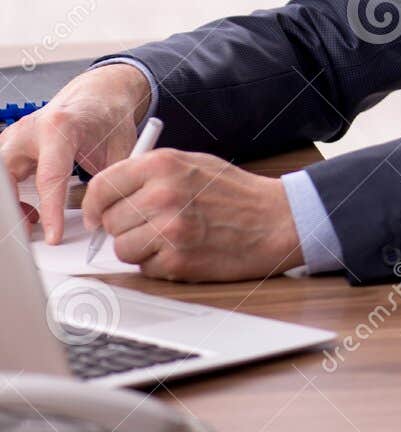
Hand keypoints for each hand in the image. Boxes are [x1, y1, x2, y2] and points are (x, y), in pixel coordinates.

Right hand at [0, 63, 150, 243]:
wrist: (97, 95)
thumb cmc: (107, 117)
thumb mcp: (119, 149)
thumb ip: (109, 184)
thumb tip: (99, 221)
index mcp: (59, 128)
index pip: (49, 177)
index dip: (51, 212)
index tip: (54, 236)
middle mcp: (30, 130)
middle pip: (7, 177)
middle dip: (13, 208)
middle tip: (31, 231)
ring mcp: (15, 137)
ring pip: (1, 179)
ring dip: (10, 203)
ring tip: (33, 219)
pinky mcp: (10, 146)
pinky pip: (3, 178)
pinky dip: (10, 196)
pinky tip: (28, 207)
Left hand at [82, 148, 303, 280]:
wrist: (275, 220)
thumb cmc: (234, 192)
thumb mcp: (192, 163)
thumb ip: (148, 173)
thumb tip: (106, 195)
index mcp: (162, 165)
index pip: (101, 186)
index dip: (94, 205)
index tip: (96, 214)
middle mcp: (162, 194)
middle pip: (109, 221)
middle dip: (124, 226)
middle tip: (149, 224)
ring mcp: (170, 229)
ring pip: (122, 248)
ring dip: (139, 248)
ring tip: (168, 237)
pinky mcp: (179, 260)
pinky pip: (144, 268)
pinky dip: (158, 263)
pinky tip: (183, 249)